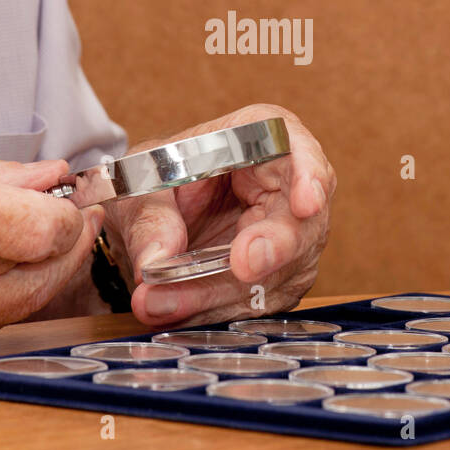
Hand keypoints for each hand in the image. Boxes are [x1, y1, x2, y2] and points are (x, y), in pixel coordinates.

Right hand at [0, 122, 100, 354]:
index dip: (70, 211)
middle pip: (45, 266)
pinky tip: (4, 261)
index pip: (42, 229)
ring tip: (38, 231)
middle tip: (70, 209)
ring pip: (30, 300)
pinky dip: (13, 290)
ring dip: (48, 267)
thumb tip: (48, 176)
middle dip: (69, 236)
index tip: (73, 193)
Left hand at [101, 104, 334, 327]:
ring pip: (281, 271)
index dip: (309, 177)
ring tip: (162, 304)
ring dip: (225, 293)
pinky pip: (262, 300)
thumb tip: (157, 260)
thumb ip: (149, 219)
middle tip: (241, 268)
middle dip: (272, 250)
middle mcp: (285, 184)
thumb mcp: (140, 187)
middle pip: (302, 221)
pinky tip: (180, 313)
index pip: (299, 148)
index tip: (306, 205)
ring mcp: (290, 234)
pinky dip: (220, 310)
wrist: (153, 215)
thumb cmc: (155, 181)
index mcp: (259, 136)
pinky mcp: (279, 276)